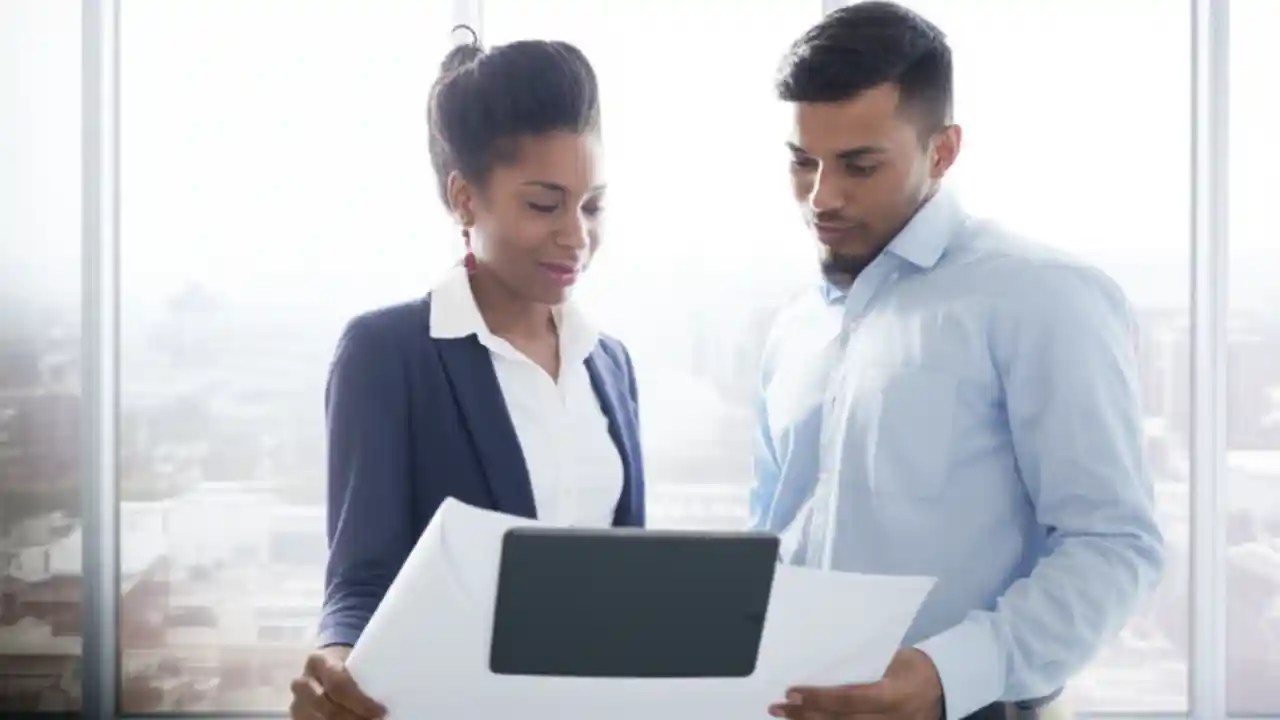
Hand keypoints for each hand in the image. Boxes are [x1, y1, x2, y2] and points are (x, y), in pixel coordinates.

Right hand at [289, 645, 385, 718]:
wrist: (326, 664)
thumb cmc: (348, 663)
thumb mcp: (356, 659)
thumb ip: (367, 671)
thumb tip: (397, 688)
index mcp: (317, 661)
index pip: (338, 685)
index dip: (360, 702)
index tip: (382, 711)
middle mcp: (302, 682)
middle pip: (327, 708)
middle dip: (354, 719)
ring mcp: (296, 702)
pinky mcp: (297, 717)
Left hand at [769, 648, 943, 719]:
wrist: (943, 686)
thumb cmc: (913, 665)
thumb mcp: (892, 659)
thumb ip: (861, 668)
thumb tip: (821, 667)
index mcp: (895, 694)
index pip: (851, 699)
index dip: (820, 698)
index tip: (792, 691)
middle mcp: (893, 719)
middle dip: (807, 716)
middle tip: (779, 707)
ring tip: (786, 717)